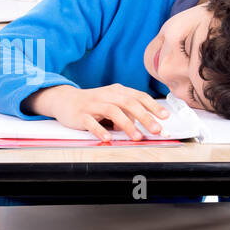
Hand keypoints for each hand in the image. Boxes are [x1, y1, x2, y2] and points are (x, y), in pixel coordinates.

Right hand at [25, 84, 169, 141]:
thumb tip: (143, 125)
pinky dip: (100, 130)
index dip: (153, 106)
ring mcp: (93, 104)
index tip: (165, 117)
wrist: (64, 100)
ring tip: (137, 137)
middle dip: (145, 117)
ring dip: (127, 124)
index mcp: (117, 91)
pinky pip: (91, 122)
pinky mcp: (80, 115)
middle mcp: (107, 95)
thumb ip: (128, 112)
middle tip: (157, 129)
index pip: (139, 96)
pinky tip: (108, 138)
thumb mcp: (112, 103)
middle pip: (129, 103)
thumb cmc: (93, 103)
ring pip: (113, 111)